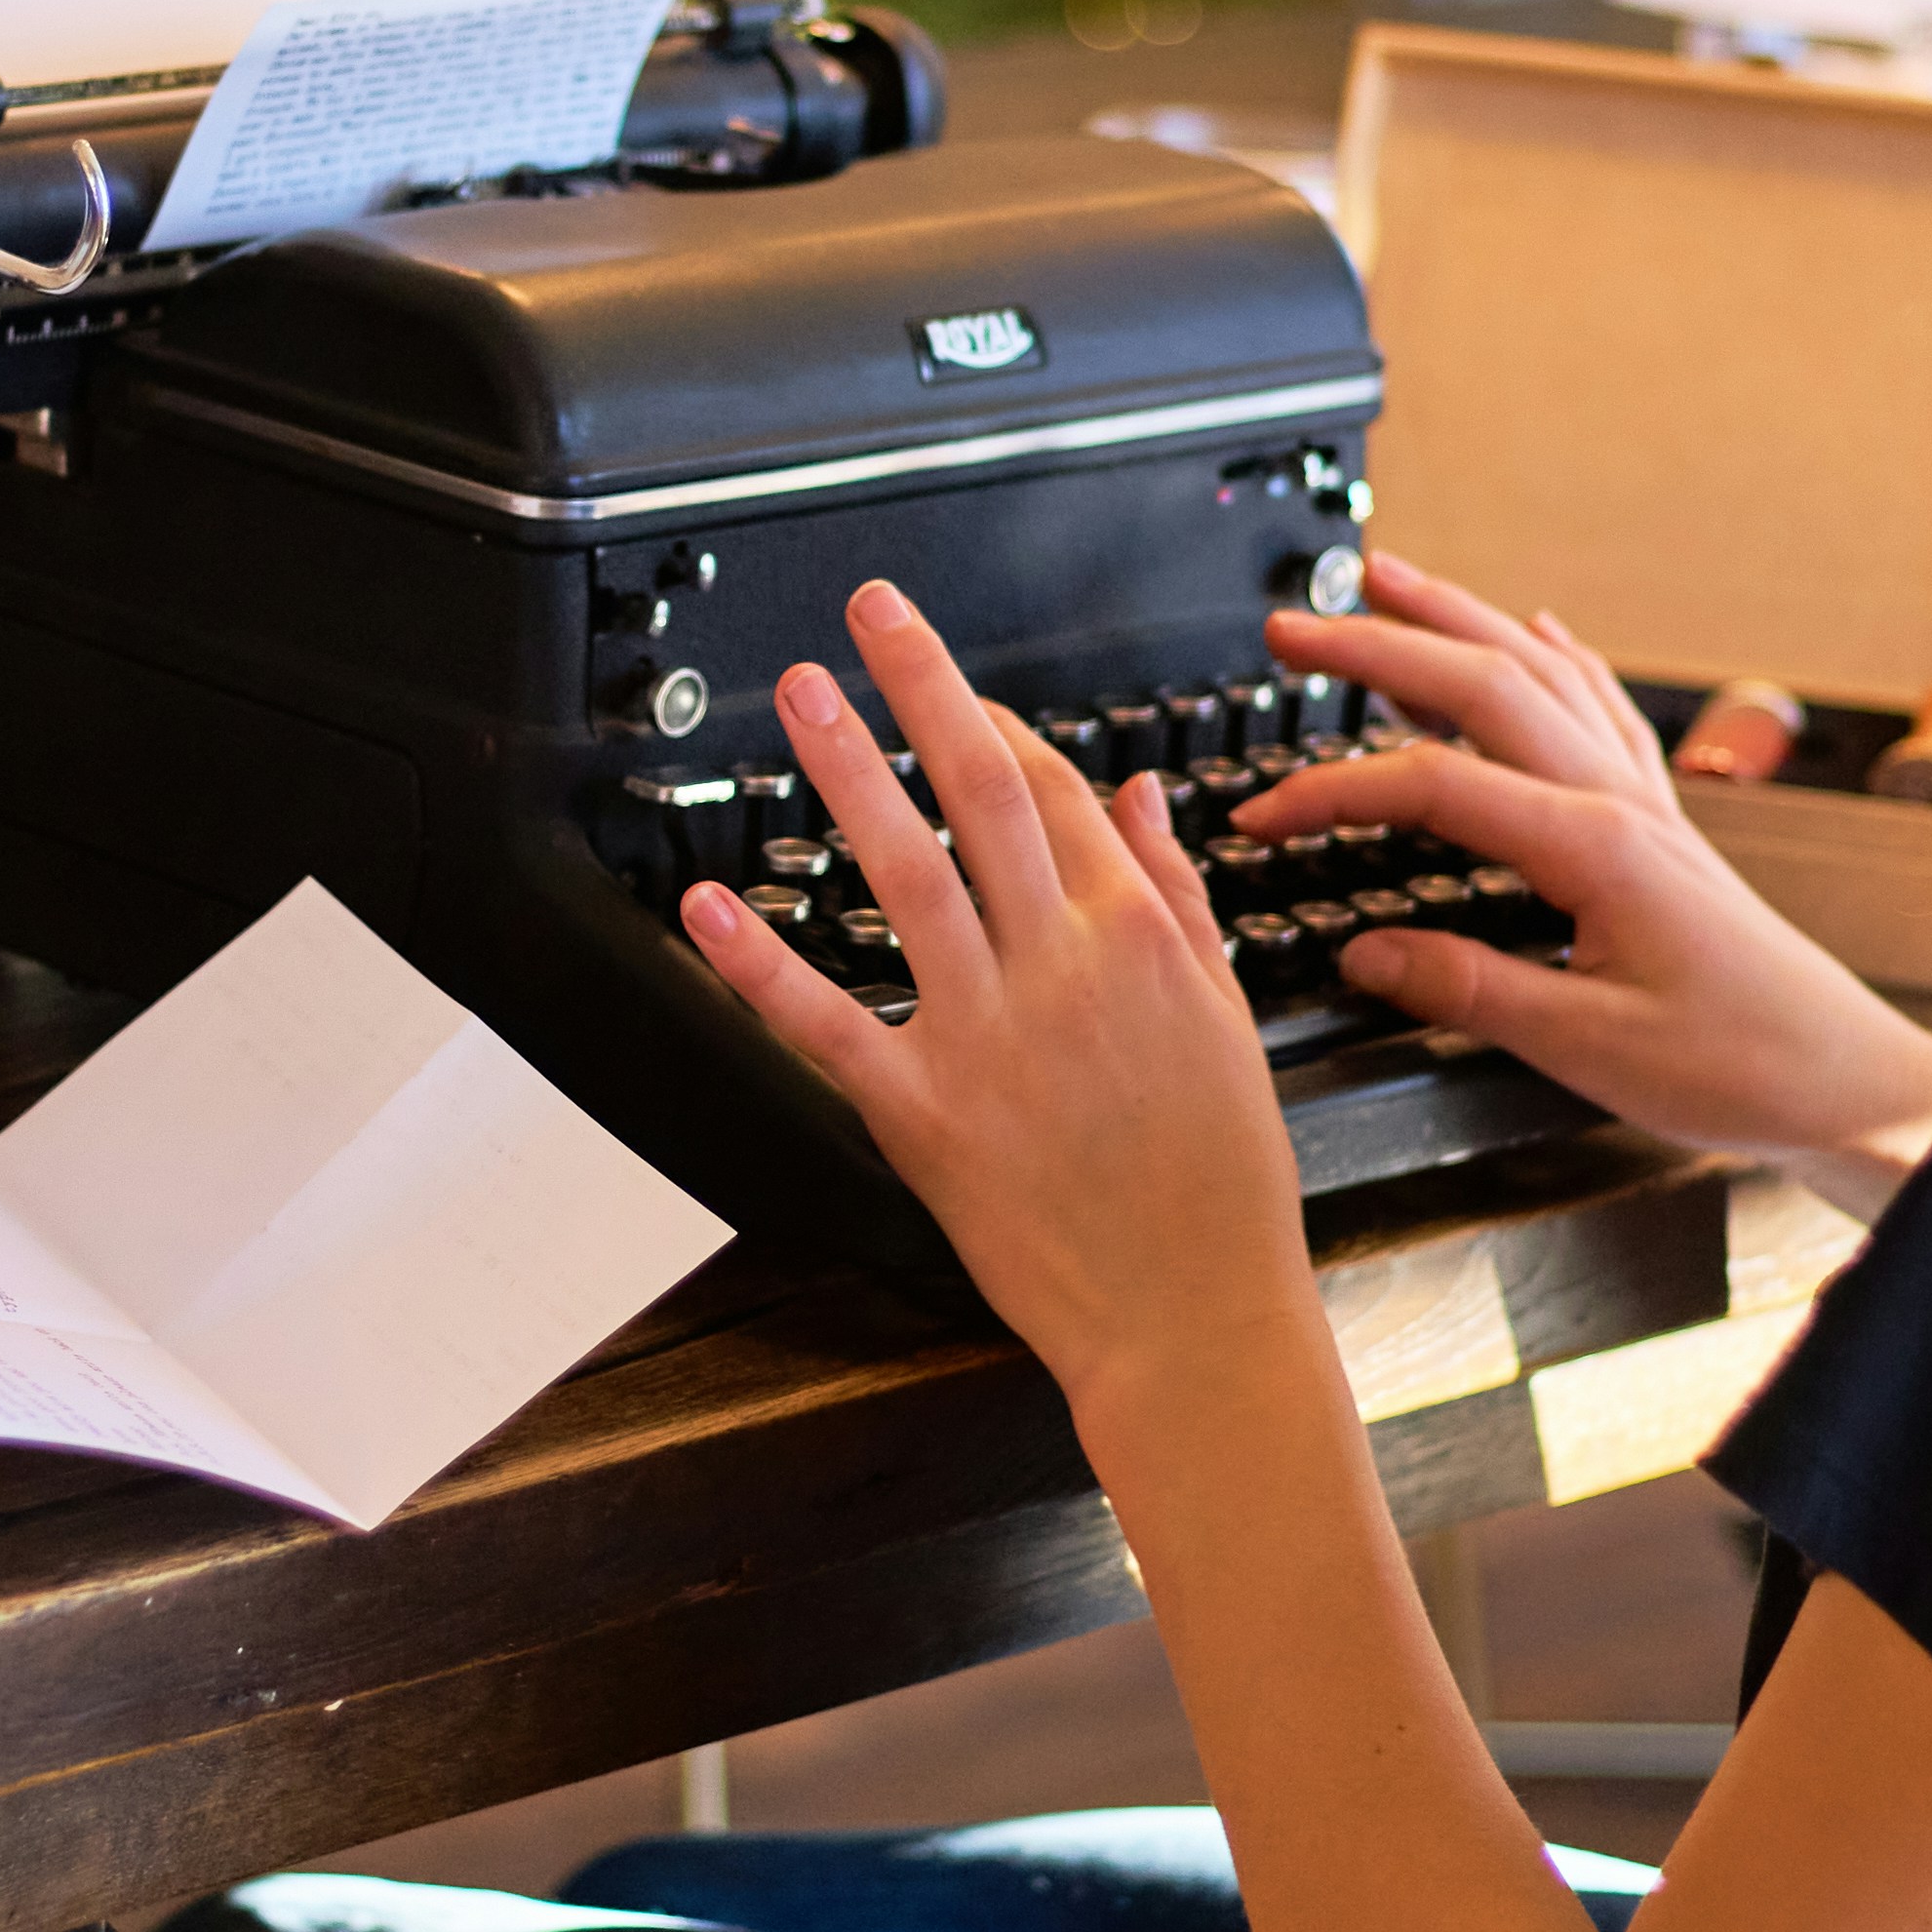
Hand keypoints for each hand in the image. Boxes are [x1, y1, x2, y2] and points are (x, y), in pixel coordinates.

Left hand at [678, 581, 1316, 1399]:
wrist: (1196, 1314)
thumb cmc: (1216, 1179)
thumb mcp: (1224, 1015)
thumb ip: (1176, 892)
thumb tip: (1142, 793)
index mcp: (1137, 936)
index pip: (1054, 791)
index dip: (992, 722)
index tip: (949, 684)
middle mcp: (1061, 968)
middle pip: (979, 792)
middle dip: (921, 690)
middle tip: (869, 616)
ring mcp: (988, 1037)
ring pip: (904, 874)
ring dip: (846, 774)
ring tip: (802, 699)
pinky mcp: (924, 1115)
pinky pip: (826, 1023)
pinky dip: (759, 964)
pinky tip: (707, 907)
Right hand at [1252, 553, 1931, 1195]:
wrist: (1846, 1080)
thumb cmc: (1740, 1065)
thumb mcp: (1589, 1047)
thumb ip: (1470, 990)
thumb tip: (1368, 953)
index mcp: (1595, 847)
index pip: (1433, 785)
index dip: (1332, 793)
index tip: (1262, 816)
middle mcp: (1619, 802)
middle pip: (1482, 686)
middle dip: (1377, 644)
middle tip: (1290, 630)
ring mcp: (1644, 801)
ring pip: (1538, 673)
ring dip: (1456, 619)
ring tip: (1386, 582)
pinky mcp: (1662, 822)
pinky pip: (1600, 705)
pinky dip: (1553, 655)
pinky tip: (1536, 630)